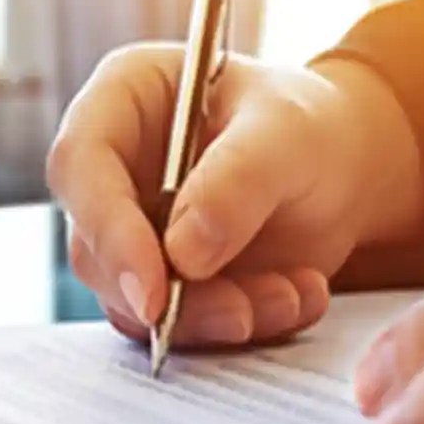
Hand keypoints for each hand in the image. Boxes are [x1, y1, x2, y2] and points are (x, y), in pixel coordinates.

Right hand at [46, 43, 422, 345]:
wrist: (344, 168)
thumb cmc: (307, 124)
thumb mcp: (287, 132)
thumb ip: (236, 182)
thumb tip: (182, 255)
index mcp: (121, 98)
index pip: (80, 163)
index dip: (106, 227)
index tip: (154, 289)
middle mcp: (110, 165)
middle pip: (93, 243)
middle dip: (164, 291)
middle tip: (237, 314)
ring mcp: (128, 225)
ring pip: (128, 295)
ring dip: (207, 315)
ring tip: (288, 296)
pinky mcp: (156, 277)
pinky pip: (171, 322)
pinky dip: (231, 325)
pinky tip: (291, 298)